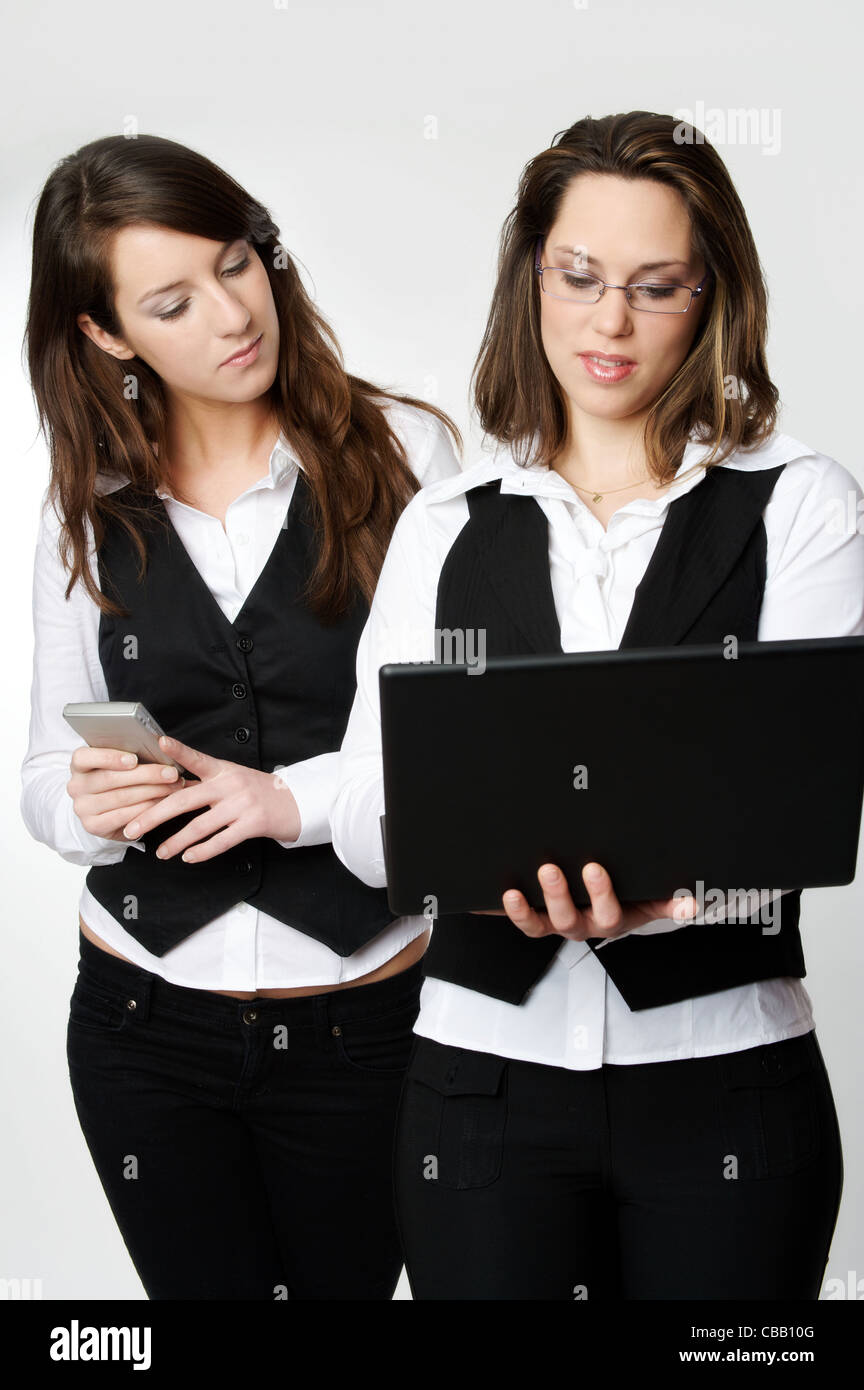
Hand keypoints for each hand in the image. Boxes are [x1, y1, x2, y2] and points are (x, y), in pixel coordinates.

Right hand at [67, 745, 187, 842]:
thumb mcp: (117, 763)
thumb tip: (159, 744)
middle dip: (146, 775)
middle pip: (111, 779)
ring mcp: (83, 808)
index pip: (84, 757)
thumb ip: (130, 754)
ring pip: (121, 798)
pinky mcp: (93, 826)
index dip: (108, 757)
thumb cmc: (117, 779)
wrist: (104, 810)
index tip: (134, 759)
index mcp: (79, 765)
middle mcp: (76, 786)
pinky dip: (146, 809)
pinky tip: (161, 803)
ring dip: (152, 792)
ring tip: (173, 787)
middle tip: (171, 773)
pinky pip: (123, 816)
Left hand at [120, 735, 301, 861]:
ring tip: (160, 852)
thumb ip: (205, 782)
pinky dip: (201, 851)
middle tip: (132, 828)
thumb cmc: (258, 791)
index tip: (159, 742)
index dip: (178, 750)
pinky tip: (188, 857)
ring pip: (199, 826)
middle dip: (153, 816)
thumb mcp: (233, 778)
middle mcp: (230, 784)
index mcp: (223, 770)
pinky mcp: (252, 824)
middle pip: (183, 800)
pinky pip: (221, 841)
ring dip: (175, 842)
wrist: (297, 803)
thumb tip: (170, 789)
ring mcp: (241, 804)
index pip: (196, 759)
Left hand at [470, 861, 698, 941]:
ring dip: (524, 911)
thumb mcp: (650, 900)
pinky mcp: (533, 918)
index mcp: (611, 919)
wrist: (606, 905)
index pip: (608, 912)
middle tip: (549, 869)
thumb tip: (692, 904)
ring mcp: (554, 923)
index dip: (600, 894)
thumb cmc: (630, 896)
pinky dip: (497, 914)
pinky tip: (482, 901)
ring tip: (512, 892)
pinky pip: (515, 919)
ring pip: (537, 925)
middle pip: (566, 919)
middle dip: (557, 895)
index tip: (594, 867)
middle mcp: (580, 925)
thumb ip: (669, 901)